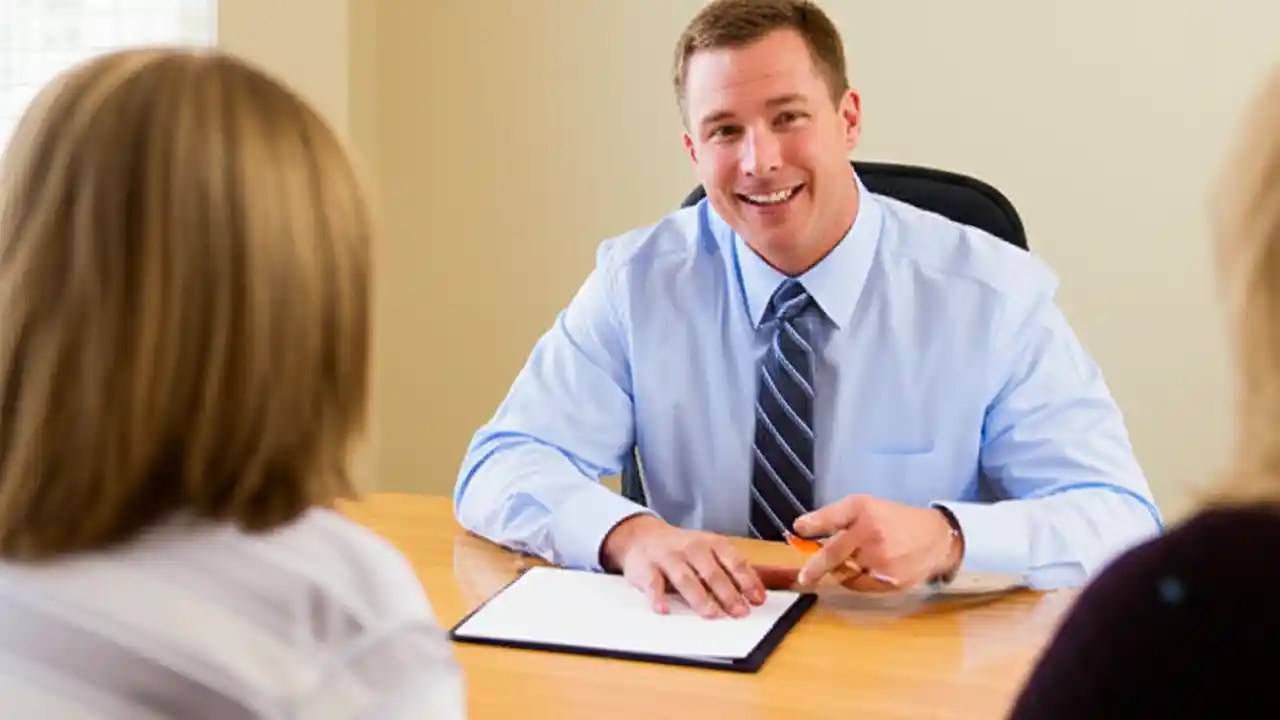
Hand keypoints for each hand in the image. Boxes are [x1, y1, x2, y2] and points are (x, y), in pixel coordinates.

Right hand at [600, 514, 797, 617]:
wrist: (643, 537)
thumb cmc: (685, 549)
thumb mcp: (715, 551)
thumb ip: (743, 569)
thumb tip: (784, 582)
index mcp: (712, 543)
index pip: (733, 561)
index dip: (747, 580)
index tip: (758, 599)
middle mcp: (691, 548)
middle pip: (712, 572)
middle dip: (727, 593)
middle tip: (739, 613)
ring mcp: (668, 558)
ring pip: (685, 578)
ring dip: (700, 598)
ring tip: (711, 614)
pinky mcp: (646, 569)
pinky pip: (652, 584)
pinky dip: (657, 597)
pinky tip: (663, 610)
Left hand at [792, 495, 962, 592]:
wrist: (936, 538)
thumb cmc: (894, 520)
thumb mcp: (866, 506)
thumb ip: (835, 517)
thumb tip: (801, 529)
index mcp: (864, 510)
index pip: (833, 517)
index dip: (814, 524)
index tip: (799, 528)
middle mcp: (872, 533)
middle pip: (834, 555)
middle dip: (814, 568)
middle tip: (804, 578)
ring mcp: (882, 559)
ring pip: (846, 574)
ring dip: (842, 571)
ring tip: (857, 561)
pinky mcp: (891, 580)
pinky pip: (861, 586)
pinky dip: (858, 580)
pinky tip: (870, 569)